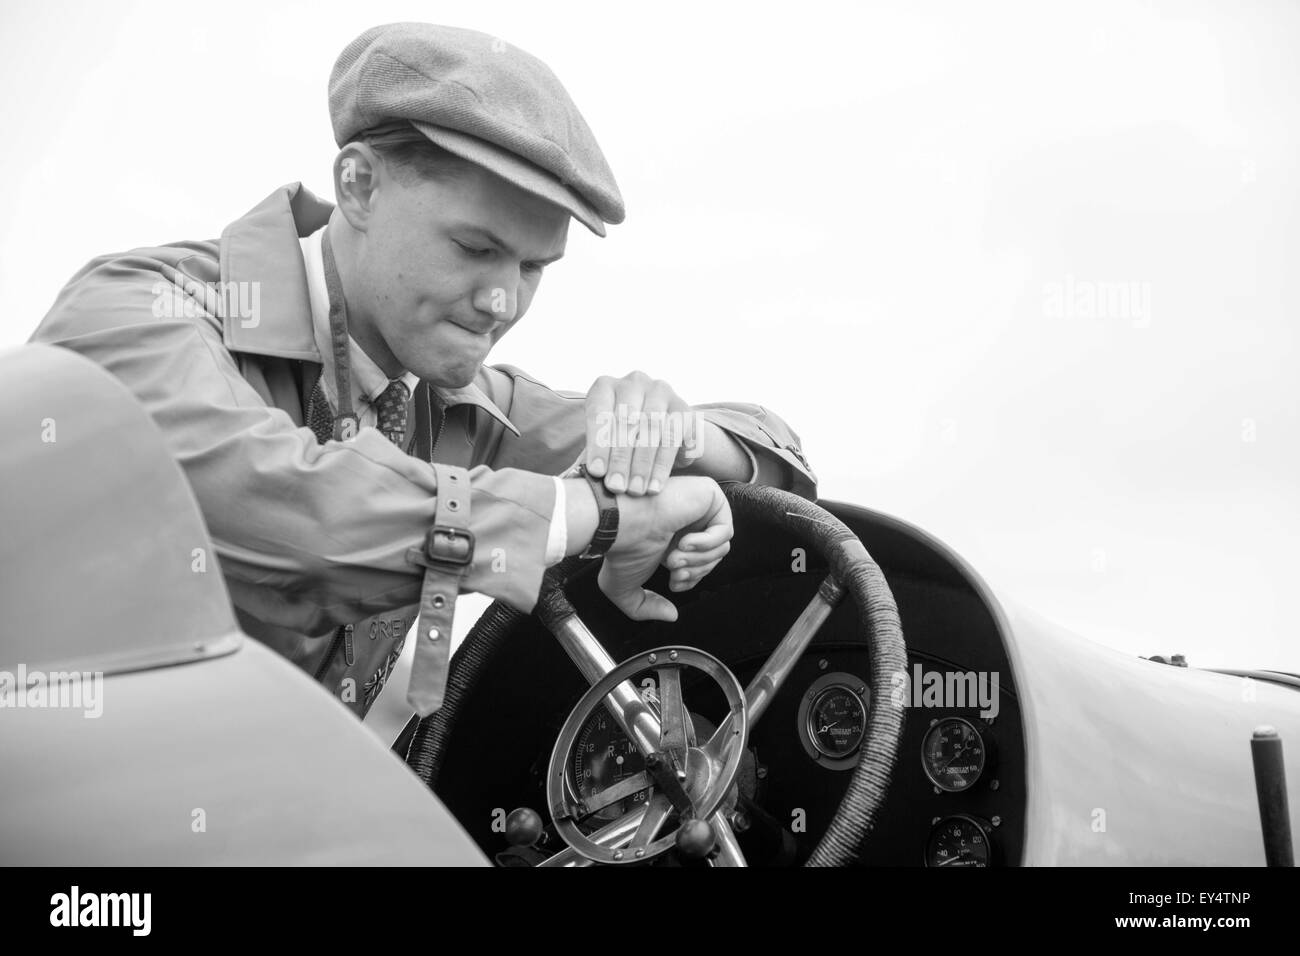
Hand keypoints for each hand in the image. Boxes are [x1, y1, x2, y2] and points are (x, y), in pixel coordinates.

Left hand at [584, 371, 697, 496]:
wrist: (661, 431)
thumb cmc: (621, 439)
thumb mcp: (603, 441)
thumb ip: (593, 455)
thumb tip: (573, 479)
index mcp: (605, 386)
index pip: (599, 412)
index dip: (598, 444)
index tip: (597, 473)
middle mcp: (633, 382)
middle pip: (627, 420)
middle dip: (621, 458)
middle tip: (617, 487)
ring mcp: (661, 391)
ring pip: (652, 427)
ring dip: (642, 464)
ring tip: (635, 491)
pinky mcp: (683, 407)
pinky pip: (673, 437)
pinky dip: (663, 465)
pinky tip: (655, 486)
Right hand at [598, 476, 731, 621]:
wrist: (619, 525)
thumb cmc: (621, 549)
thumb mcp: (623, 588)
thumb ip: (645, 607)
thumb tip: (672, 615)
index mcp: (670, 537)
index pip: (699, 564)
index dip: (691, 579)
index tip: (674, 582)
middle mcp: (685, 521)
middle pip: (714, 557)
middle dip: (696, 570)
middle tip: (674, 568)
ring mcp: (697, 506)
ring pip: (721, 546)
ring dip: (699, 559)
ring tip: (674, 555)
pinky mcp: (708, 494)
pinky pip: (725, 530)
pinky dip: (707, 543)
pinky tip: (685, 542)